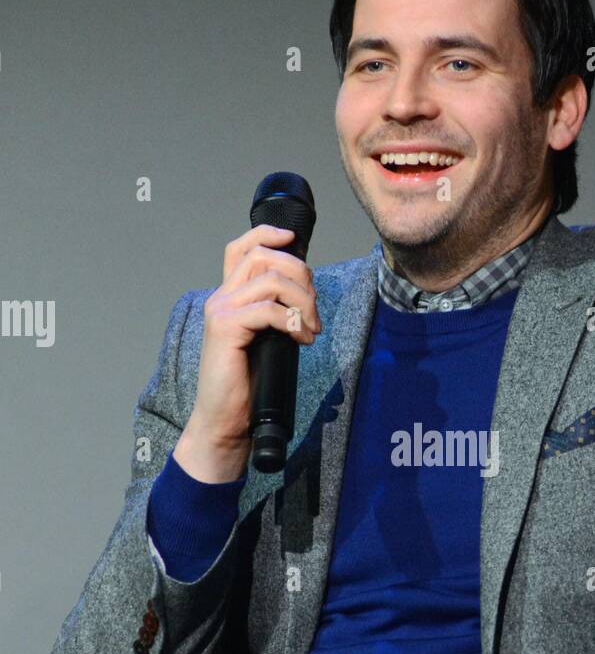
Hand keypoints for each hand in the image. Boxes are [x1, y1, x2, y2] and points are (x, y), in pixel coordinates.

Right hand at [174, 224, 322, 481]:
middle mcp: (221, 297)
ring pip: (271, 280)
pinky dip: (293, 322)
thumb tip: (305, 295)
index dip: (267, 233)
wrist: (226, 419)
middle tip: (313, 309)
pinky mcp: (226, 329)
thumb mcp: (265, 339)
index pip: (241, 247)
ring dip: (302, 301)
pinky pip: (269, 310)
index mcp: (229, 296)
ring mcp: (221, 311)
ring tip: (311, 328)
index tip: (294, 239)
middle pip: (264, 256)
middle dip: (300, 275)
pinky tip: (302, 341)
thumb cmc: (247, 384)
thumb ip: (274, 312)